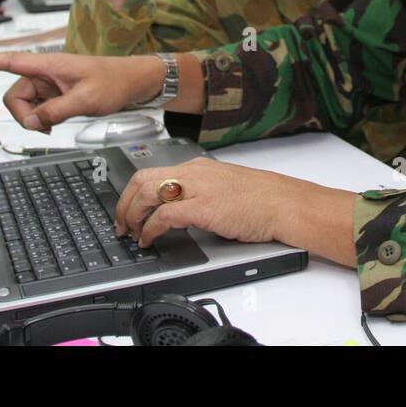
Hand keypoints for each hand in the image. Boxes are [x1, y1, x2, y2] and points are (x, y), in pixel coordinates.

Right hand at [0, 52, 163, 130]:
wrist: (132, 82)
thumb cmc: (114, 82)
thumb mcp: (86, 100)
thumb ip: (56, 111)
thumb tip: (33, 122)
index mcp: (48, 65)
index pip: (9, 61)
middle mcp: (43, 73)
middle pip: (13, 95)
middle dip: (23, 115)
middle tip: (45, 127)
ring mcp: (48, 84)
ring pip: (23, 105)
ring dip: (33, 119)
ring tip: (55, 124)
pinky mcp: (53, 94)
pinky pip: (35, 109)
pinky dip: (40, 119)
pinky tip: (55, 123)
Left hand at [115, 159, 290, 246]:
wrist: (284, 203)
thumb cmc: (261, 200)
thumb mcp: (223, 188)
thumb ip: (199, 194)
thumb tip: (179, 212)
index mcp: (198, 167)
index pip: (152, 172)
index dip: (132, 193)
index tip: (128, 210)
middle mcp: (195, 172)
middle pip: (142, 179)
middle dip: (124, 203)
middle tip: (121, 225)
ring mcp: (198, 188)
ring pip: (147, 192)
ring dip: (132, 216)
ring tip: (132, 234)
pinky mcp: (204, 207)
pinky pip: (164, 215)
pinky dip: (150, 229)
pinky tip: (150, 240)